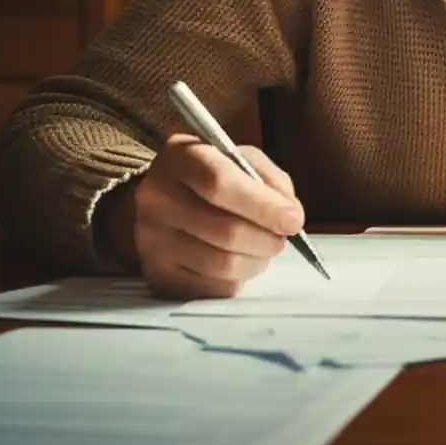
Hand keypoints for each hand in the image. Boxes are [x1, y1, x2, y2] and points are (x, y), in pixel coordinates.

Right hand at [130, 134, 303, 298]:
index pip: (220, 183)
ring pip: (224, 264)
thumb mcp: (242, 160)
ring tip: (261, 248)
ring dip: (257, 260)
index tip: (293, 220)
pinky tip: (238, 260)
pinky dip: (238, 278)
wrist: (164, 203)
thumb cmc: (211, 178)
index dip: (264, 207)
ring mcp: (152, 239)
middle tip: (281, 237)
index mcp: (178, 156)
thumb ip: (271, 181)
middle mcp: (156, 197)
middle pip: (226, 231)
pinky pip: (214, 288)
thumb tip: (290, 216)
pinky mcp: (159, 274)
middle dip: (268, 239)